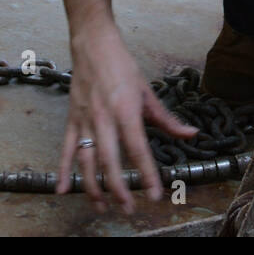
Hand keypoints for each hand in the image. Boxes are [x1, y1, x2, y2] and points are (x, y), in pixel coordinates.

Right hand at [56, 17, 197, 213]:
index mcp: (127, 110)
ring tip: (102, 206)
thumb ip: (167, 119)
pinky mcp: (72, 120)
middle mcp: (104, 118)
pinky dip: (63, 171)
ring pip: (87, 160)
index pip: (138, 149)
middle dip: (119, 188)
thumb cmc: (122, 67)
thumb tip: (191, 135)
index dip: (147, 174)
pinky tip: (62, 190)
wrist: (93, 45)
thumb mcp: (148, 91)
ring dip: (93, 186)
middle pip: (110, 160)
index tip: (155, 194)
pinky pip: (67, 150)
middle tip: (129, 209)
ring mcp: (85, 120)